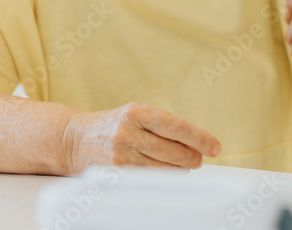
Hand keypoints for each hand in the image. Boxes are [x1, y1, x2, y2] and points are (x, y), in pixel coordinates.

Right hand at [62, 101, 221, 172]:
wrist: (75, 138)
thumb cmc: (114, 124)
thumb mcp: (137, 114)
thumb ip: (164, 125)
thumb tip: (196, 142)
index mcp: (138, 112)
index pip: (177, 126)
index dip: (200, 138)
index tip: (216, 147)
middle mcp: (128, 131)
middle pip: (174, 150)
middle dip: (193, 157)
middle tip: (200, 159)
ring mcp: (121, 153)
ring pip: (163, 168)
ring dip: (180, 169)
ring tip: (185, 165)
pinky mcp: (115, 172)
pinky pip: (148, 179)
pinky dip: (163, 178)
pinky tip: (167, 174)